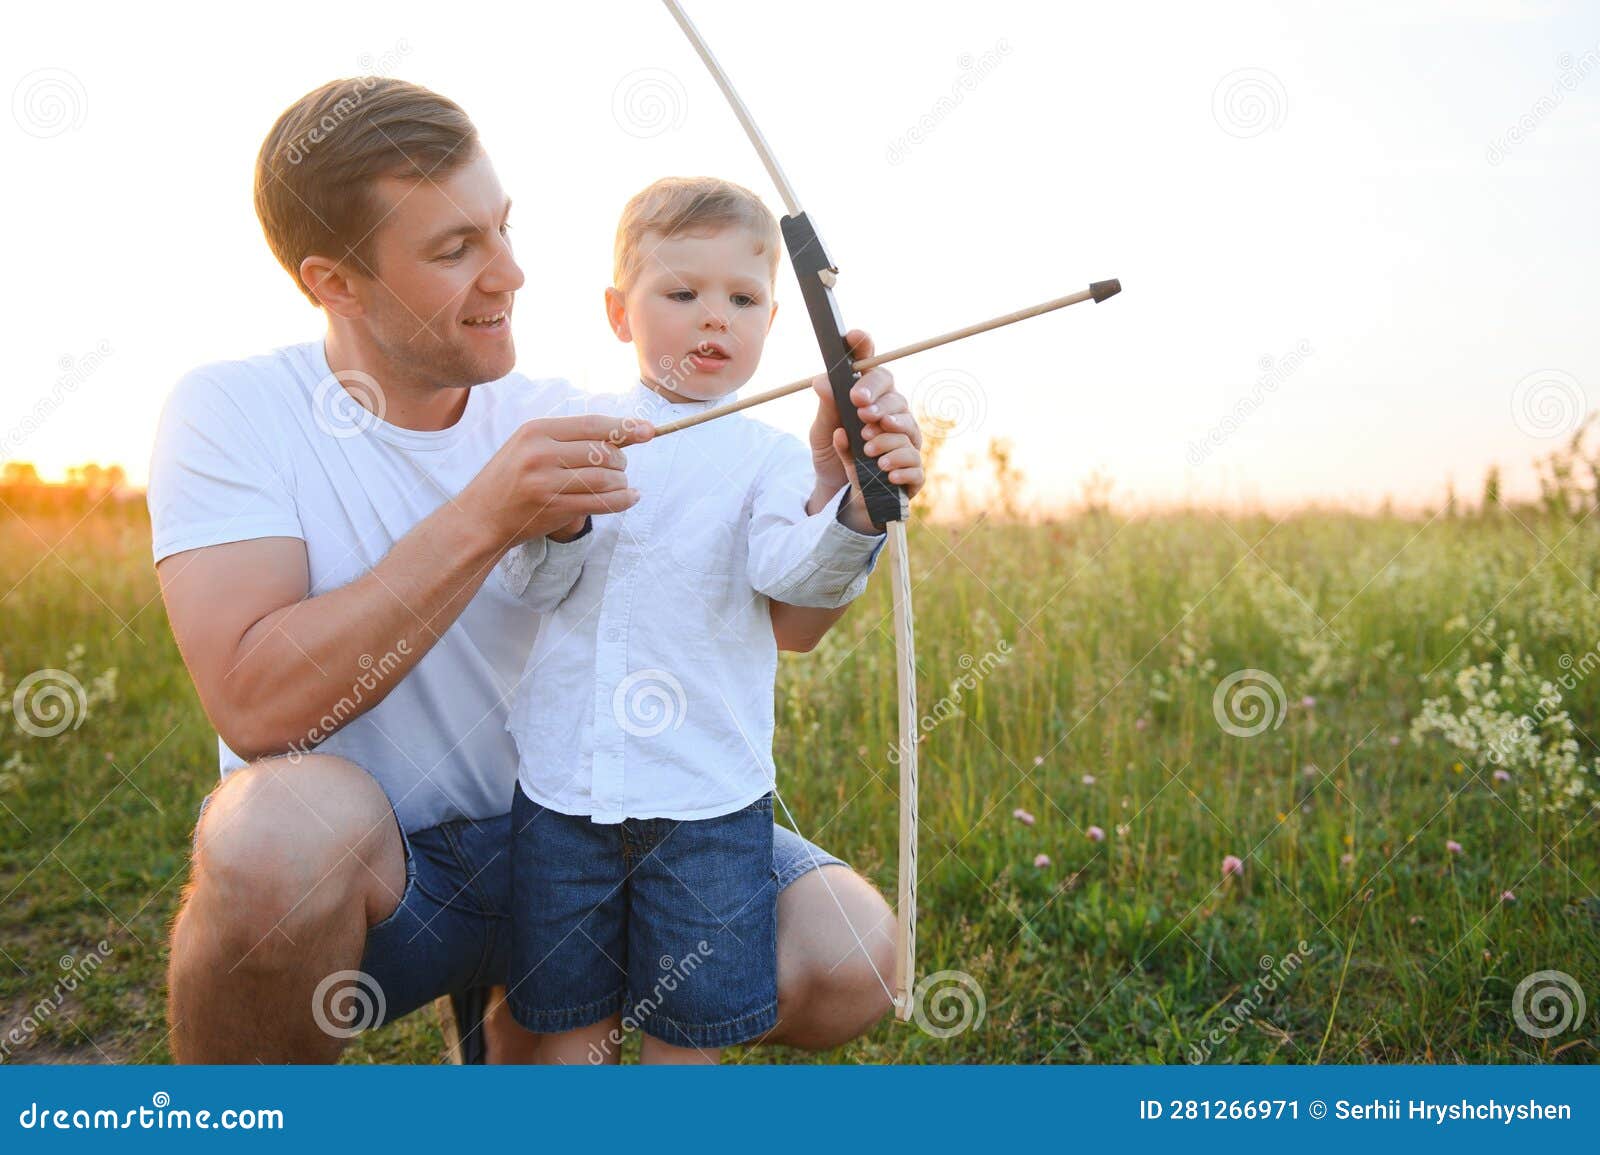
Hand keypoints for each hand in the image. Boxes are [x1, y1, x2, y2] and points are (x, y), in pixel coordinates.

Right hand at [458, 415, 654, 551]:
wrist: (480, 518)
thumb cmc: (509, 480)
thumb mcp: (530, 447)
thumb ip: (569, 439)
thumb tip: (623, 434)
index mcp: (536, 430)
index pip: (592, 424)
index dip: (625, 426)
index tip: (649, 430)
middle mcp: (540, 453)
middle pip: (603, 451)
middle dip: (621, 461)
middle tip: (620, 468)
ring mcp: (546, 482)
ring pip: (605, 478)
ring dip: (622, 482)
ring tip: (620, 485)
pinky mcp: (554, 508)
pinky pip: (601, 503)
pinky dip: (623, 500)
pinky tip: (630, 497)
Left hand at [807, 330, 924, 527]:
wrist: (838, 496)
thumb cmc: (834, 457)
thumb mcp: (821, 432)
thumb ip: (826, 408)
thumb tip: (822, 380)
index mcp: (870, 400)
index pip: (872, 368)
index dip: (865, 348)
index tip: (855, 336)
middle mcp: (891, 416)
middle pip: (895, 395)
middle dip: (879, 400)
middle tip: (861, 410)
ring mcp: (904, 442)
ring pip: (908, 428)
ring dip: (887, 436)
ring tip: (867, 446)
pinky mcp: (910, 472)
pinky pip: (914, 463)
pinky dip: (899, 465)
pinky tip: (884, 470)